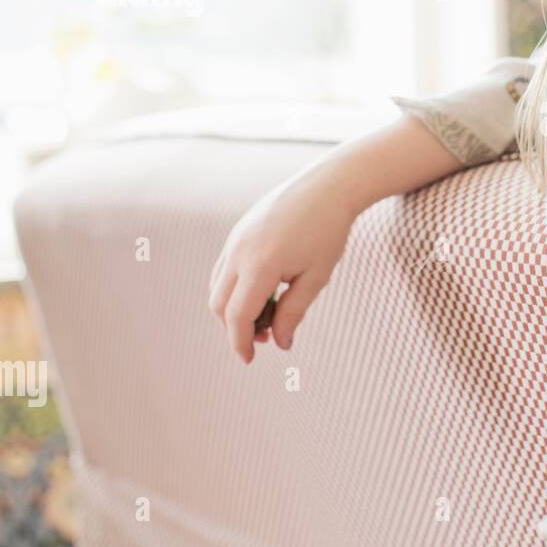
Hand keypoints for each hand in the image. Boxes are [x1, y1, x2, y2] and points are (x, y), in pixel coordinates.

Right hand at [208, 164, 355, 362]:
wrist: (328, 186)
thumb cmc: (328, 231)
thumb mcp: (316, 276)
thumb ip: (294, 312)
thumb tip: (280, 344)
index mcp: (260, 265)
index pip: (237, 316)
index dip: (240, 342)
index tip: (249, 360)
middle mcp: (239, 251)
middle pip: (219, 305)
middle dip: (236, 327)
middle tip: (268, 335)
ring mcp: (234, 239)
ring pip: (217, 286)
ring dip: (234, 308)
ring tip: (271, 311)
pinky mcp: (237, 231)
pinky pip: (223, 268)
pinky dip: (234, 287)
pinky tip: (264, 289)